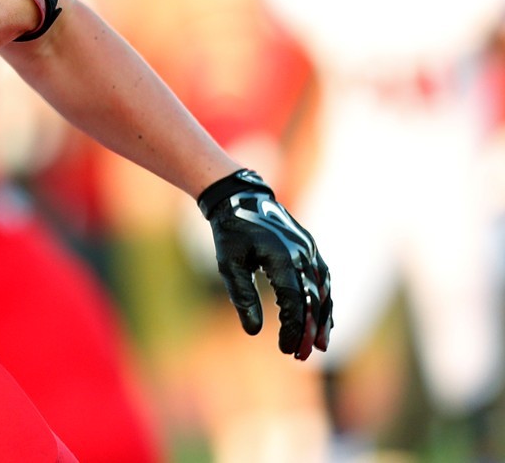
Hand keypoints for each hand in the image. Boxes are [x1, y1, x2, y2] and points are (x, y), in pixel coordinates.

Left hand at [198, 169, 332, 359]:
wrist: (240, 197)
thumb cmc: (230, 231)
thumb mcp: (228, 264)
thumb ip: (242, 296)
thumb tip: (254, 332)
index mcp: (283, 257)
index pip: (295, 302)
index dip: (293, 328)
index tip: (286, 350)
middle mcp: (303, 254)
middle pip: (314, 300)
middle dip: (309, 331)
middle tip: (301, 356)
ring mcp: (310, 250)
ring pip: (325, 291)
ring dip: (323, 319)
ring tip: (319, 345)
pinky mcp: (310, 248)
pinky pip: (324, 279)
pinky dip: (324, 301)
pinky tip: (322, 319)